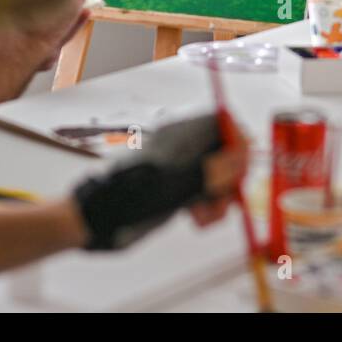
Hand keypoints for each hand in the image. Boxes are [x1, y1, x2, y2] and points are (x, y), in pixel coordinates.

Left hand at [72, 111, 248, 249]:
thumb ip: (212, 170)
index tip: (241, 169)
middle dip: (230, 177)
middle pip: (223, 152)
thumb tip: (242, 156)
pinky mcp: (175, 189)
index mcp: (179, 135)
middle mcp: (181, 148)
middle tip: (224, 199)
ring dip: (220, 197)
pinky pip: (203, 193)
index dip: (237, 141)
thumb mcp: (176, 185)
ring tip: (205, 216)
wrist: (98, 217)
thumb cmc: (129, 196)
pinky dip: (208, 207)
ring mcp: (178, 169)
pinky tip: (196, 219)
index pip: (220, 122)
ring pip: (216, 176)